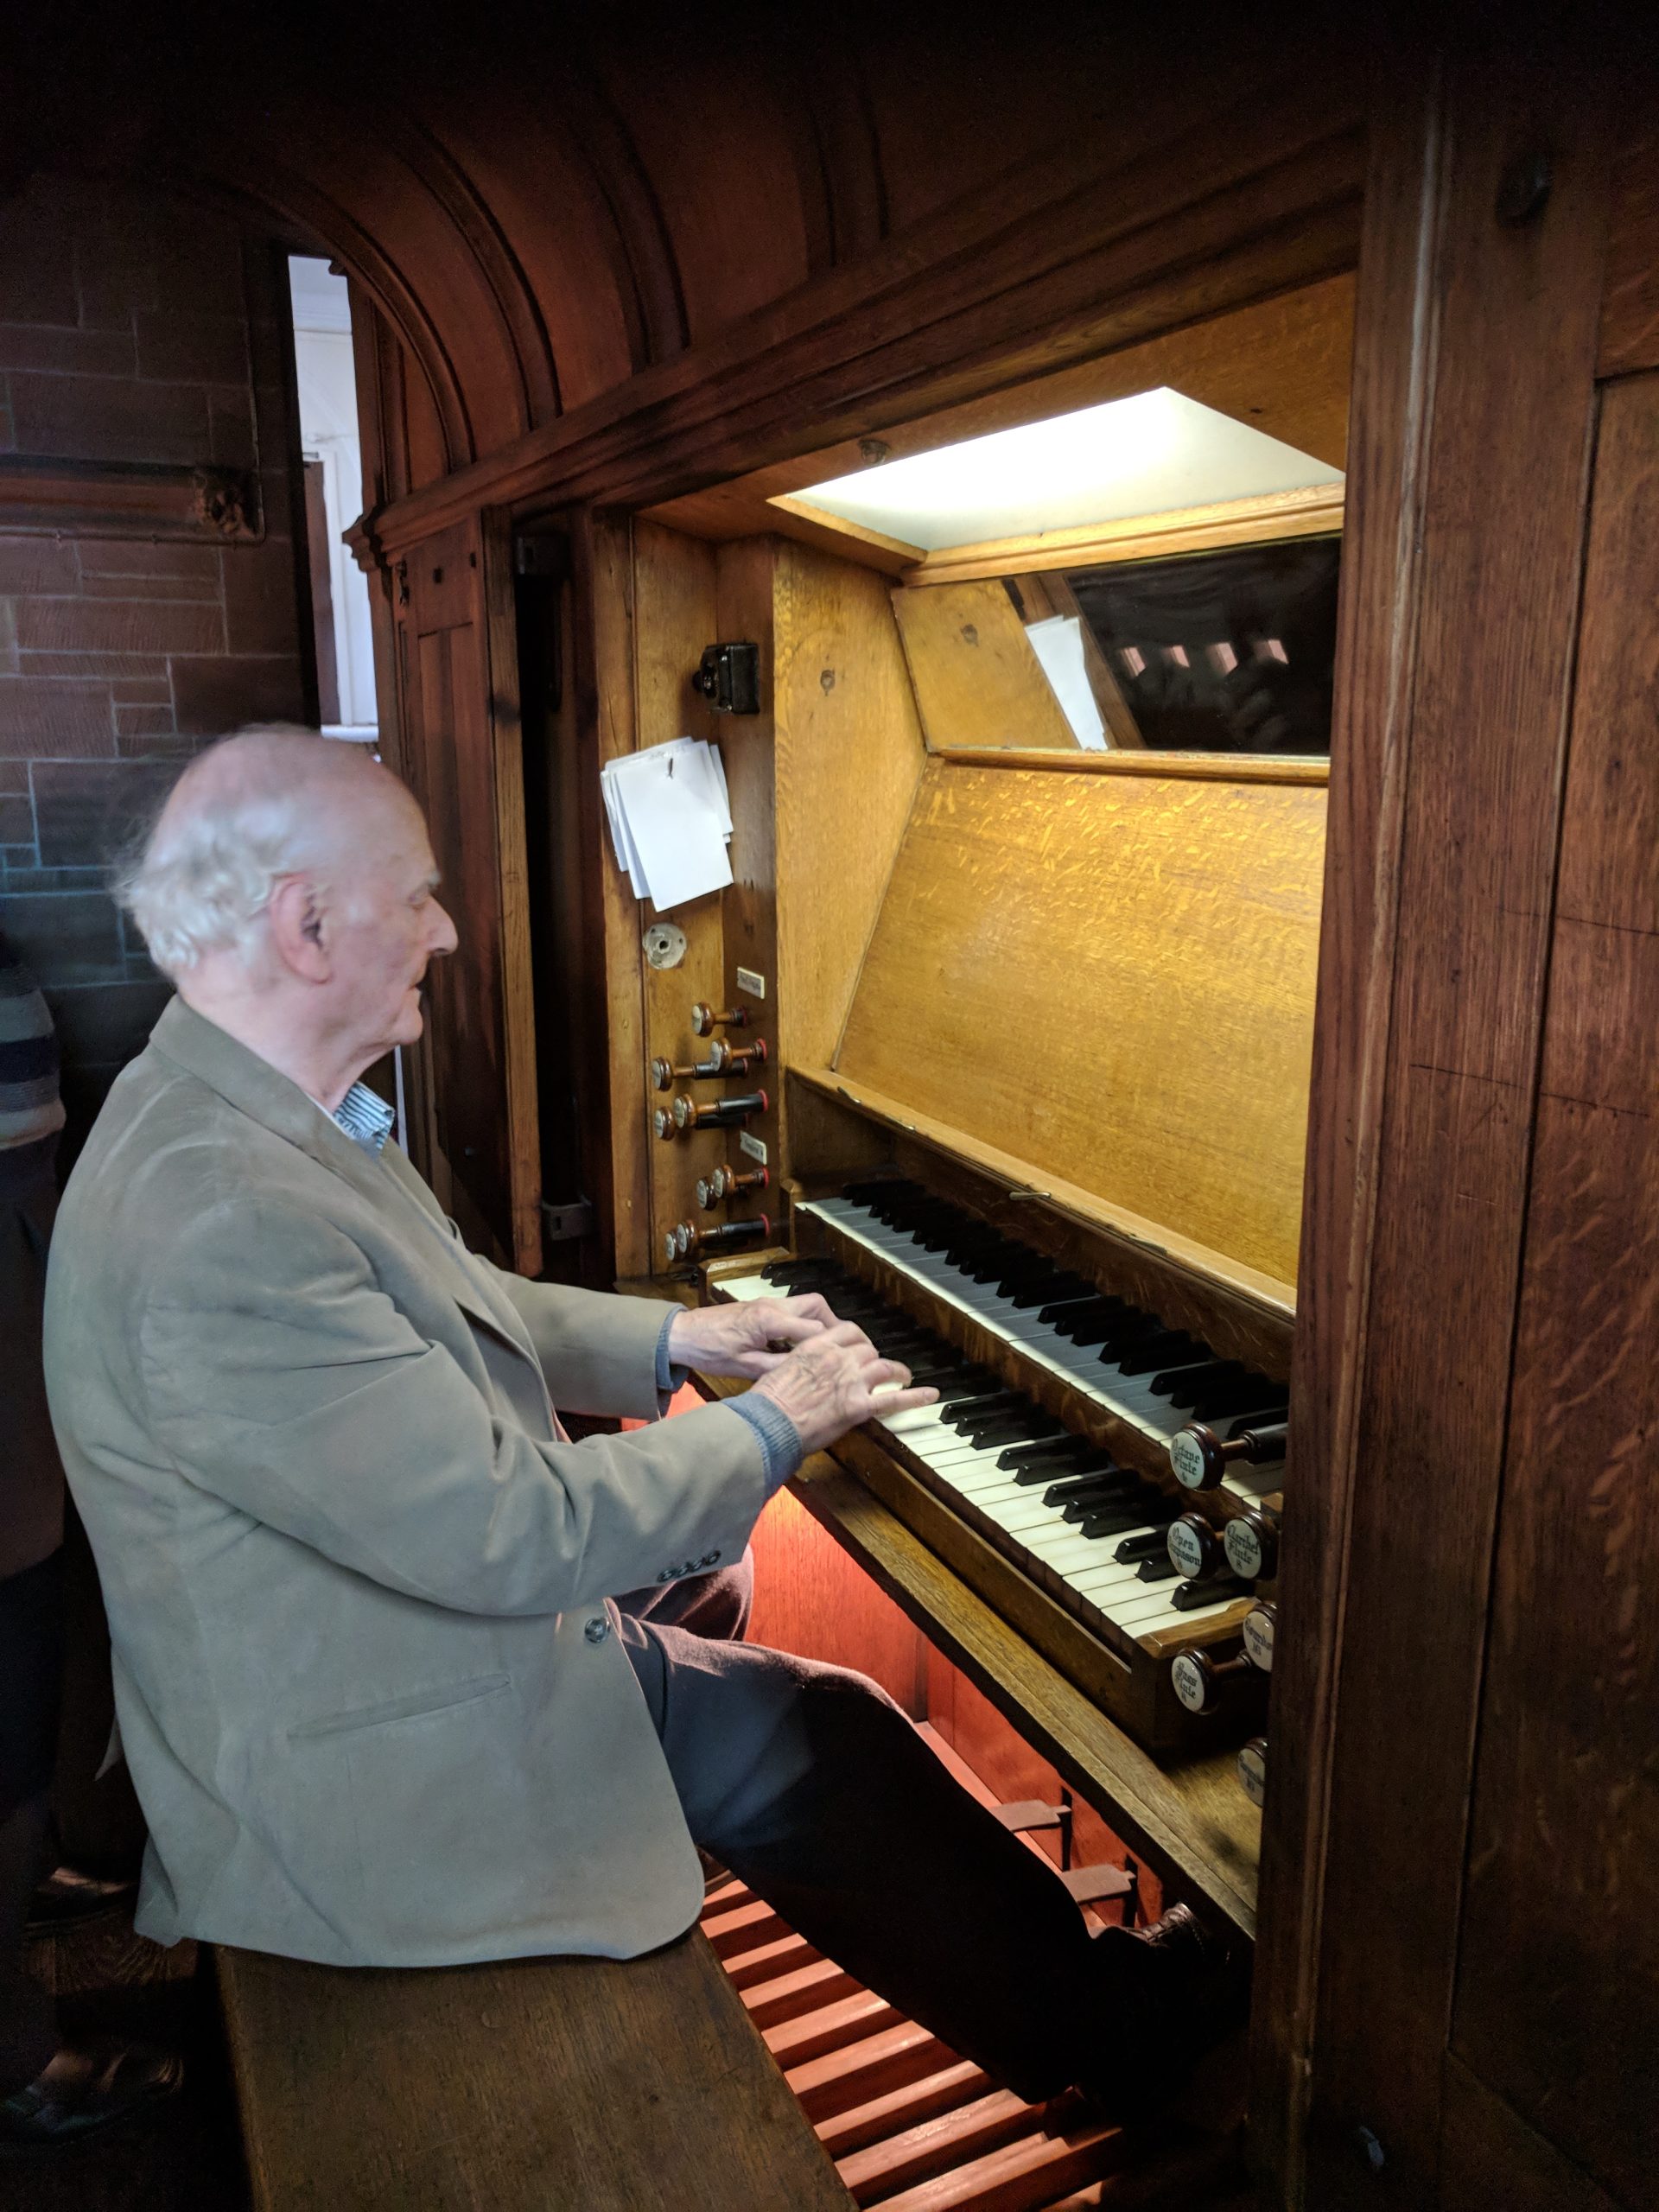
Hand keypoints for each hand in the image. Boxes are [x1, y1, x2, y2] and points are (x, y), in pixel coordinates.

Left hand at [666, 1294, 838, 1380]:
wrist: (684, 1334)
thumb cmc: (709, 1351)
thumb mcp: (745, 1367)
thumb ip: (777, 1367)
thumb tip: (806, 1373)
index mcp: (769, 1321)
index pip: (814, 1329)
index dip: (831, 1346)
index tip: (841, 1360)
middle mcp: (772, 1306)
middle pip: (817, 1305)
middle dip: (833, 1324)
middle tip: (838, 1347)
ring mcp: (767, 1303)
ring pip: (806, 1303)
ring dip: (819, 1321)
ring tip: (822, 1346)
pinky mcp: (762, 1306)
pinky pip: (792, 1309)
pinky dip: (803, 1322)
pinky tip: (800, 1343)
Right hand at [747, 1321, 938, 1456]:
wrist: (768, 1422)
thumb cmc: (767, 1403)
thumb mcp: (778, 1370)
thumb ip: (799, 1367)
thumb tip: (804, 1374)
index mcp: (816, 1346)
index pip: (848, 1331)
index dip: (859, 1339)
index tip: (861, 1345)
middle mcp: (837, 1358)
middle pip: (868, 1350)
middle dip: (874, 1358)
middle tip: (877, 1368)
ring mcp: (851, 1381)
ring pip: (884, 1367)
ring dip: (896, 1371)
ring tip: (904, 1376)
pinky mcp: (858, 1406)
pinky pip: (893, 1398)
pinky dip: (915, 1396)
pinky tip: (929, 1394)